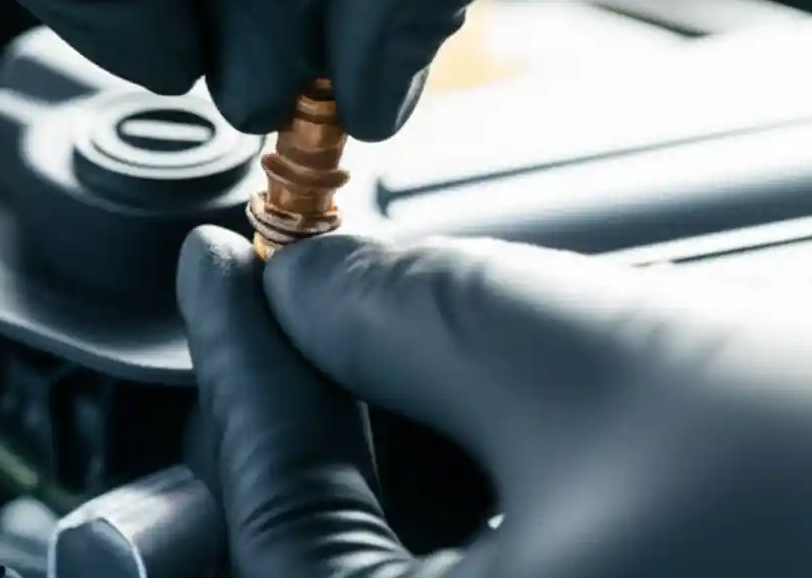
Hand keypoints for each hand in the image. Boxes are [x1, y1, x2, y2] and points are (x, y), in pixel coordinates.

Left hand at [177, 226, 811, 576]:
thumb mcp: (593, 363)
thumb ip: (406, 310)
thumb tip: (301, 277)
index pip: (267, 510)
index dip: (235, 359)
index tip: (217, 265)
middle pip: (304, 554)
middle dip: (293, 414)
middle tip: (286, 298)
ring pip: (385, 569)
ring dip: (370, 448)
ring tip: (375, 335)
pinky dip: (450, 503)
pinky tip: (463, 415)